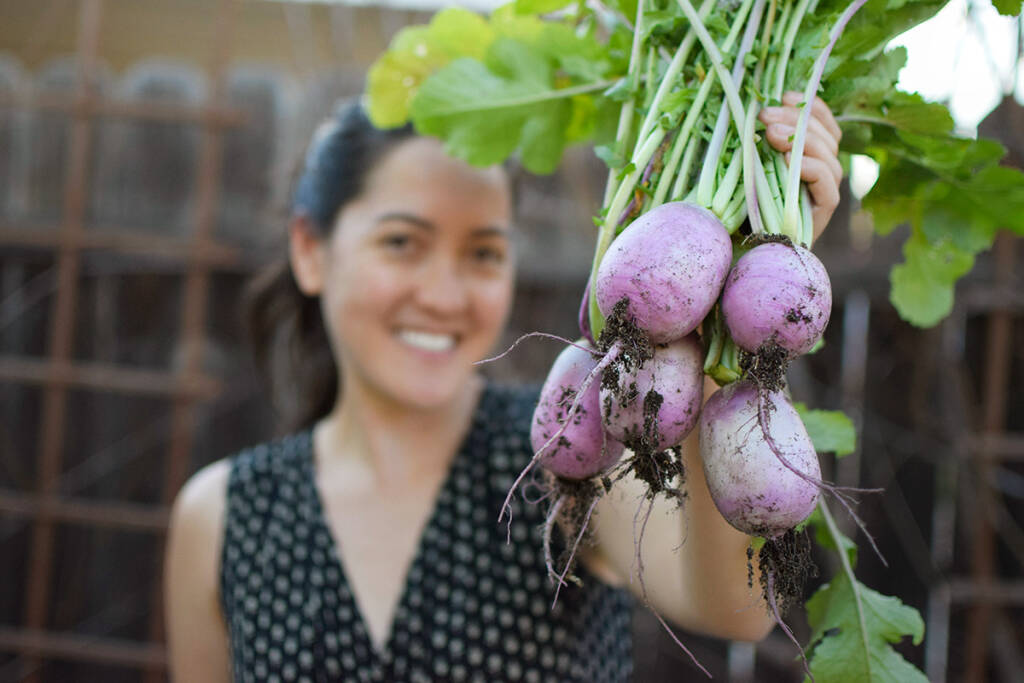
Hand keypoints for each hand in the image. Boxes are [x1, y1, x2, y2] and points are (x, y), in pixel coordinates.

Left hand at [759, 92, 842, 243]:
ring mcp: (825, 191)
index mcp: (813, 157)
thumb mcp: (751, 166)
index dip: (811, 107)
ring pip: (829, 157)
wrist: (747, 246)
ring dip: (801, 140)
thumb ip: (762, 143)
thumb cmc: (746, 205)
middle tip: (765, 115)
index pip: (825, 126)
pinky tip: (788, 161)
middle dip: (796, 120)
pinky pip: (827, 184)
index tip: (785, 95)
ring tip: (772, 135)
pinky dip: (810, 168)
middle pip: (825, 137)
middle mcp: (824, 173)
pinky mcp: (823, 210)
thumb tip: (757, 111)